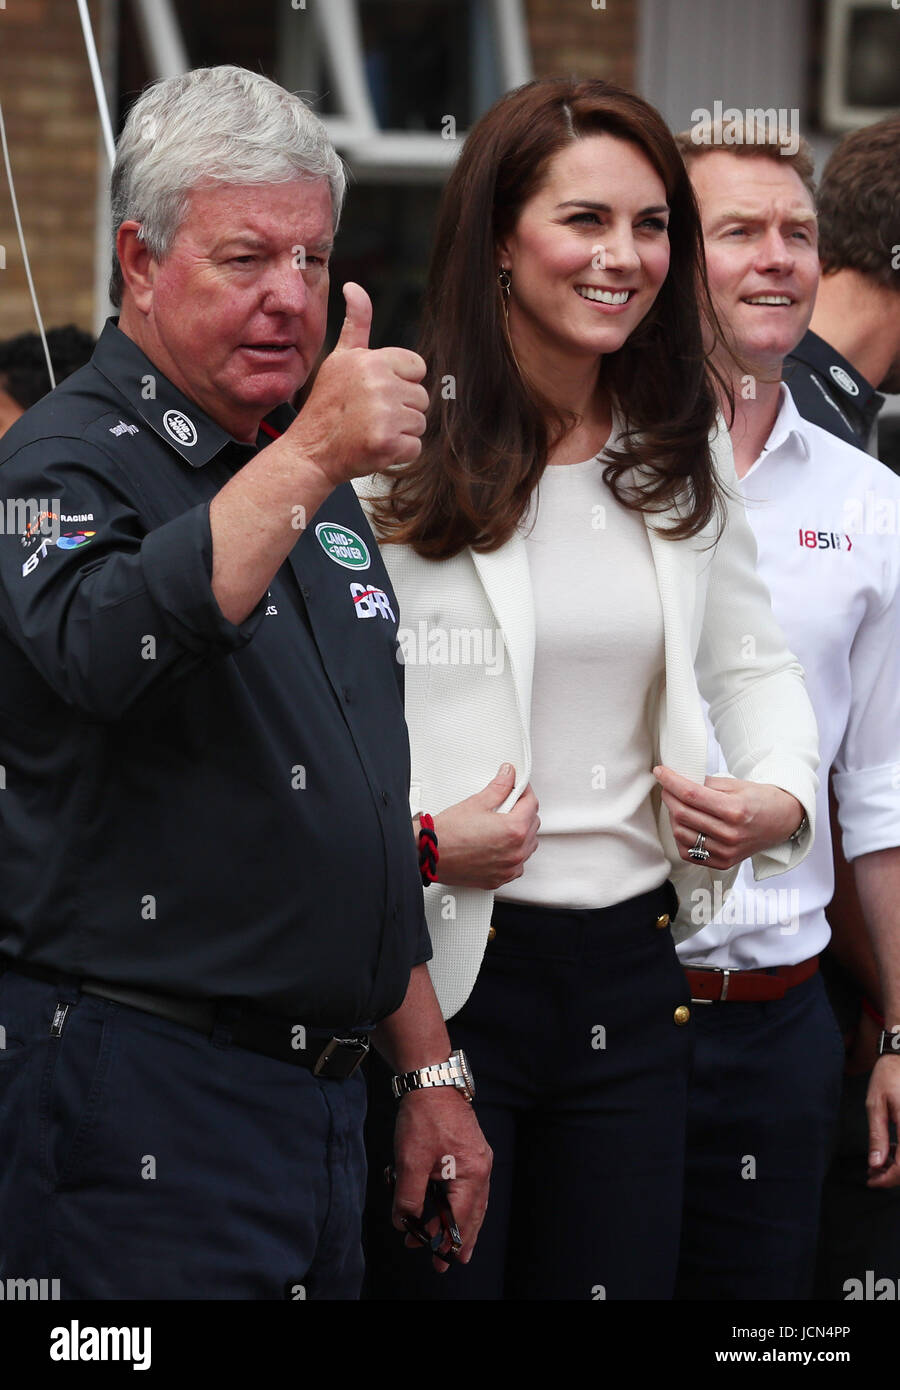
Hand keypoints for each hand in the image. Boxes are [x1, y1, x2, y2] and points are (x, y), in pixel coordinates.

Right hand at [286, 282, 427, 487]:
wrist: (310, 452)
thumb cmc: (327, 406)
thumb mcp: (339, 359)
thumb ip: (356, 323)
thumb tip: (353, 286)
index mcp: (371, 360)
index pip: (417, 368)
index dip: (401, 383)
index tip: (376, 393)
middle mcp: (378, 383)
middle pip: (421, 397)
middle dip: (401, 410)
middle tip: (369, 416)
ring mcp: (384, 414)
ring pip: (420, 422)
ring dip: (401, 432)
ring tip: (371, 430)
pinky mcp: (386, 442)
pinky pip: (415, 447)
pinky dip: (399, 453)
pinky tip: (375, 447)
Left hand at [391, 1087, 491, 1270]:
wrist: (431, 1080)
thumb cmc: (423, 1118)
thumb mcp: (410, 1162)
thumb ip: (408, 1197)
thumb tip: (404, 1222)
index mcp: (471, 1173)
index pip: (460, 1217)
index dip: (445, 1240)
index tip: (434, 1259)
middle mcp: (481, 1167)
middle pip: (473, 1213)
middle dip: (459, 1240)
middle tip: (449, 1264)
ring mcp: (478, 1157)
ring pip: (473, 1201)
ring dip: (460, 1223)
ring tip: (455, 1244)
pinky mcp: (470, 1149)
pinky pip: (470, 1186)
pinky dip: (460, 1203)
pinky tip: (452, 1209)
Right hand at [432, 764, 539, 889]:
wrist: (429, 855)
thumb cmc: (448, 834)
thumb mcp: (476, 803)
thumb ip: (499, 788)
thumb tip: (508, 776)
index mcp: (514, 830)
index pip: (532, 804)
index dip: (524, 791)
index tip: (518, 787)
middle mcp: (516, 852)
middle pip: (533, 824)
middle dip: (523, 811)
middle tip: (507, 804)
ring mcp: (509, 868)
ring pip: (528, 846)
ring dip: (521, 833)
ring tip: (501, 825)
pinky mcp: (499, 879)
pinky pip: (517, 864)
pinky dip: (513, 853)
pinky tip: (498, 845)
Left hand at [653, 766, 803, 869]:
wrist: (782, 822)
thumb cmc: (760, 800)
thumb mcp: (737, 784)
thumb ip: (707, 784)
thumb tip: (678, 779)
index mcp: (735, 810)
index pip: (691, 795)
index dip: (671, 781)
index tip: (660, 772)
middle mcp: (730, 834)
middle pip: (682, 814)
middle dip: (668, 797)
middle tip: (667, 787)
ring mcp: (726, 851)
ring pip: (681, 833)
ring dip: (673, 816)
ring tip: (678, 805)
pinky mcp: (722, 862)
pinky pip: (689, 852)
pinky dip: (681, 836)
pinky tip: (685, 824)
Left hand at [866, 1031, 899, 1188]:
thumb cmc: (888, 1077)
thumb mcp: (875, 1105)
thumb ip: (877, 1136)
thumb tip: (875, 1164)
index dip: (887, 1179)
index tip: (872, 1180)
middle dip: (892, 1175)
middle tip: (872, 1172)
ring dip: (898, 1166)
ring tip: (878, 1162)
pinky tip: (890, 1150)